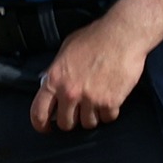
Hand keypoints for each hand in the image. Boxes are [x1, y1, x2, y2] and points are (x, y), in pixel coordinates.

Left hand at [30, 11, 155, 132]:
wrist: (123, 35)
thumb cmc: (94, 38)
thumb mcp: (66, 50)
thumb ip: (55, 70)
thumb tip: (45, 82)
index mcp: (55, 79)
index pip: (39, 112)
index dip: (40, 124)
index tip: (46, 128)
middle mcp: (70, 93)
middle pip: (65, 124)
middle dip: (71, 120)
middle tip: (78, 112)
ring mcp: (90, 99)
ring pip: (88, 124)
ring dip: (92, 117)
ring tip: (96, 103)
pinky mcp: (110, 102)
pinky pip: (107, 119)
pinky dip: (109, 113)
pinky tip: (111, 100)